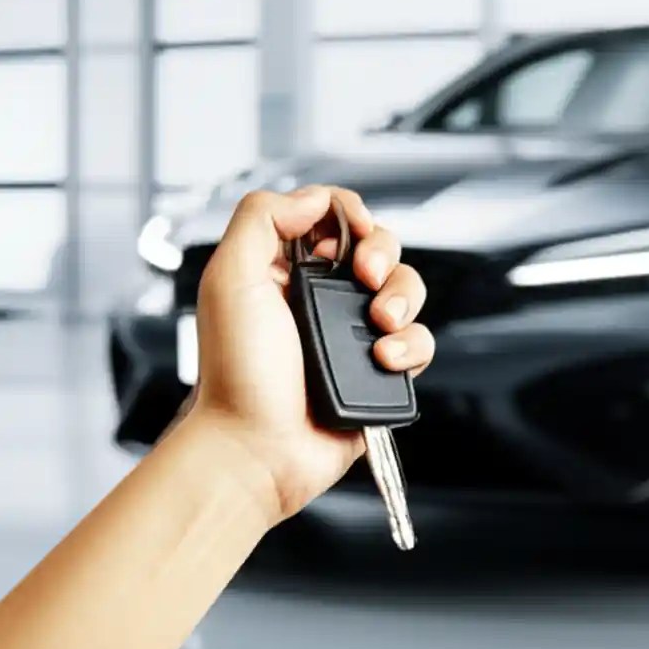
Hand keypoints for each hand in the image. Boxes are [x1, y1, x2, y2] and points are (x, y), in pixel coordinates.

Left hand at [186, 186, 433, 524]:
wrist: (257, 450)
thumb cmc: (237, 374)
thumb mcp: (229, 278)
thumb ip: (262, 219)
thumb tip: (314, 198)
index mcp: (285, 270)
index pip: (333, 217)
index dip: (349, 216)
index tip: (350, 235)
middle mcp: (322, 299)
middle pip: (380, 248)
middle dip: (383, 254)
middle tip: (365, 277)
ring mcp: (354, 336)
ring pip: (407, 292)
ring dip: (403, 300)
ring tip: (379, 326)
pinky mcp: (380, 373)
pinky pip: (420, 343)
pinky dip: (412, 346)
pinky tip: (385, 360)